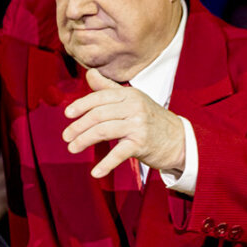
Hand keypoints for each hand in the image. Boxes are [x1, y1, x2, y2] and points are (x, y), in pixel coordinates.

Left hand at [63, 67, 185, 177]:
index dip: (81, 105)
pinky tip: (95, 172)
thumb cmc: (150, 119)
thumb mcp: (132, 100)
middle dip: (78, 126)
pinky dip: (105, 164)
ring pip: (103, 131)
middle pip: (98, 115)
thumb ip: (109, 89)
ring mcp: (138, 125)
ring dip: (84, 141)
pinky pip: (118, 153)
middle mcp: (134, 106)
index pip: (99, 97)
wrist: (179, 139)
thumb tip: (90, 74)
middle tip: (66, 137)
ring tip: (73, 148)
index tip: (67, 114)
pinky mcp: (142, 143)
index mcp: (129, 94)